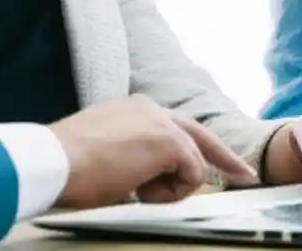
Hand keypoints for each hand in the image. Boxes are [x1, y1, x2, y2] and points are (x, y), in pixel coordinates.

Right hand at [49, 94, 257, 207]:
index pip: (177, 127)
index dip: (201, 148)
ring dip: (168, 189)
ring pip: (192, 163)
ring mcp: (163, 122)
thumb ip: (131, 155)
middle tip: (247, 177)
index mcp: (134, 109)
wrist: (53, 161)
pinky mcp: (170, 141)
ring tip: (132, 190)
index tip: (223, 162)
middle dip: (226, 160)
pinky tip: (138, 189)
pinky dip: (169, 193)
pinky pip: (191, 176)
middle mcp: (152, 108)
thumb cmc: (67, 164)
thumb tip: (143, 178)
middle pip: (201, 137)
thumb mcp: (104, 152)